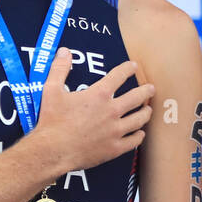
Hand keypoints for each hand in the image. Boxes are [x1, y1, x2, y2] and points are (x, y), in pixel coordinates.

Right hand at [33, 49, 153, 177]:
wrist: (52, 151)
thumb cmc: (51, 120)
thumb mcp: (50, 90)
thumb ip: (59, 69)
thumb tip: (64, 51)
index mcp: (99, 95)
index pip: (119, 76)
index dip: (128, 68)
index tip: (133, 66)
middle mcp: (112, 111)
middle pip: (138, 97)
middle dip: (146, 90)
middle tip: (150, 89)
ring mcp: (115, 130)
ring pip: (140, 119)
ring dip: (146, 112)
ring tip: (147, 109)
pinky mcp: (114, 148)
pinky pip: (134, 141)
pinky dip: (139, 135)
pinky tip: (139, 133)